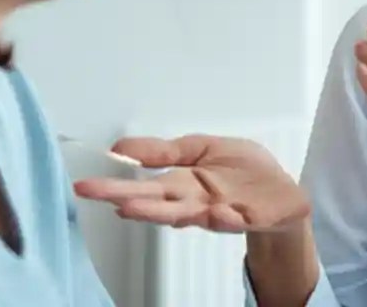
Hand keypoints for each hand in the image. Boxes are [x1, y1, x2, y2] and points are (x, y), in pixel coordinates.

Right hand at [73, 134, 309, 232]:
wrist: (280, 192)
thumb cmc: (241, 170)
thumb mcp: (201, 148)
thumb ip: (164, 151)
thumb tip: (122, 146)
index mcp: (183, 185)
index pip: (144, 188)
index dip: (115, 189)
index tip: (86, 187)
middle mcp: (195, 203)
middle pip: (159, 204)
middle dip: (132, 202)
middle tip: (106, 201)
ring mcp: (221, 213)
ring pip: (189, 215)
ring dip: (164, 214)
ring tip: (136, 209)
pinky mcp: (249, 218)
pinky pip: (235, 220)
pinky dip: (224, 218)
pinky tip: (214, 213)